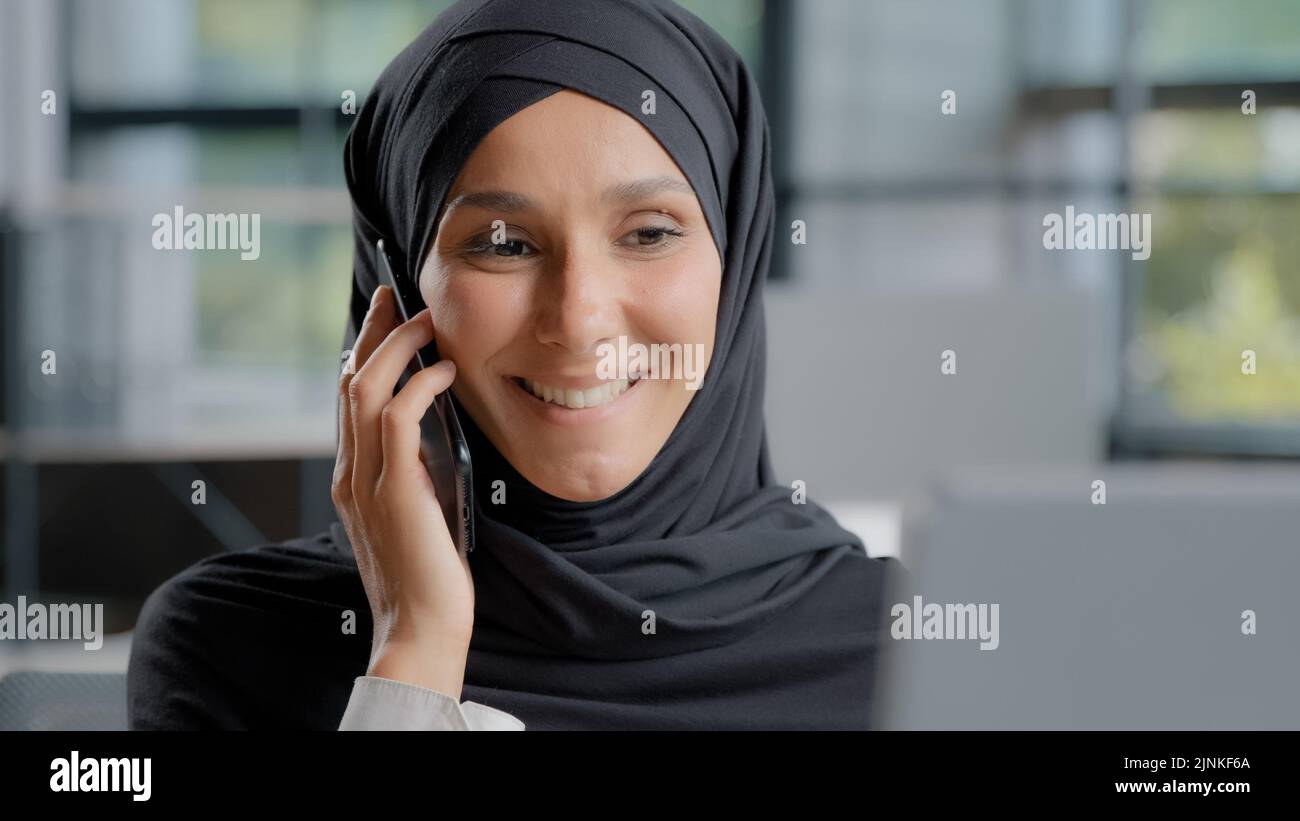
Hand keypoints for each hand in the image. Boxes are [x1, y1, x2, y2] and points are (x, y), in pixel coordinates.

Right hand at [333, 285, 474, 697]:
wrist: (421, 628)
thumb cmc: (429, 576)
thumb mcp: (417, 511)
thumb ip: (412, 473)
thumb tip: (429, 433)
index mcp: (353, 478)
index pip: (350, 399)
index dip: (366, 353)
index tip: (386, 319)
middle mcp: (350, 473)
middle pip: (350, 382)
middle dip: (373, 332)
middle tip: (396, 296)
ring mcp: (366, 480)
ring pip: (366, 390)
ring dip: (397, 347)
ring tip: (427, 322)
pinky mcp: (393, 489)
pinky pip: (397, 419)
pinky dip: (420, 385)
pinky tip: (445, 372)